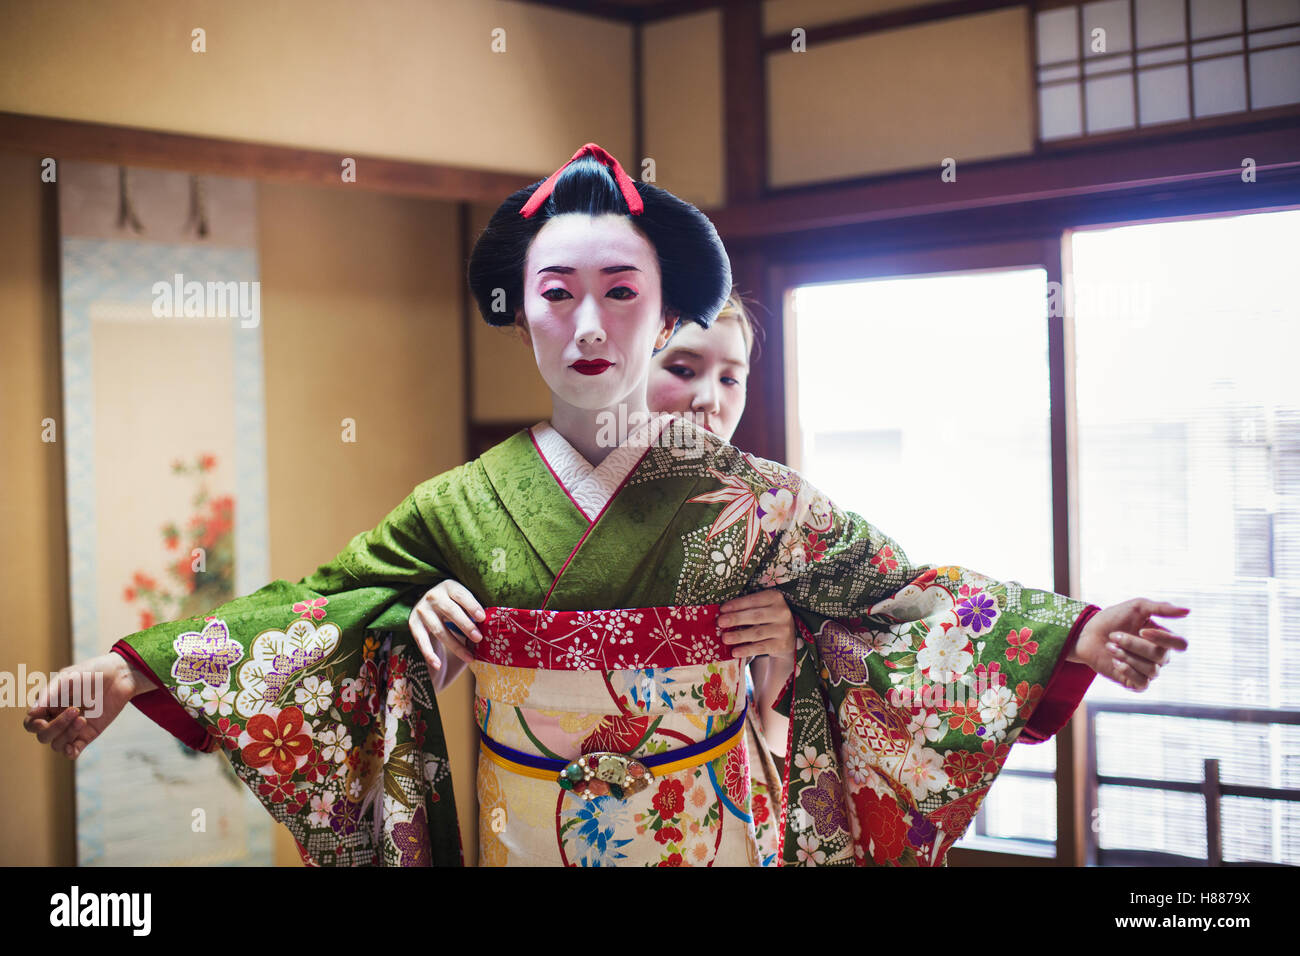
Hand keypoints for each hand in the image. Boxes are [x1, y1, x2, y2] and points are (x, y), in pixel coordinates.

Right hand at [22, 653, 141, 759]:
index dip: (33, 725)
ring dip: (67, 734)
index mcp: (49, 705)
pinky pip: (73, 752)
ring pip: (57, 744)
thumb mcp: (68, 677)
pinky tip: (74, 747)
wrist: (120, 675)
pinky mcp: (88, 734)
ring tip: (83, 718)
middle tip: (74, 710)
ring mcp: (73, 728)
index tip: (42, 720)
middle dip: (56, 726)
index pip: (31, 722)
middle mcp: (58, 718)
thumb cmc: (91, 673)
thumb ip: (50, 693)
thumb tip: (33, 712)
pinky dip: (70, 752)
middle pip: (44, 736)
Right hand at [408, 579, 484, 670]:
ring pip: (439, 630)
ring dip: (455, 645)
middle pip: (451, 611)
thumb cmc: (453, 603)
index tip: (483, 618)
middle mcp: (433, 596)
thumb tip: (491, 624)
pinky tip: (438, 665)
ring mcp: (422, 610)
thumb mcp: (461, 599)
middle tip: (479, 638)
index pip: (461, 595)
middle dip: (466, 626)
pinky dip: (429, 654)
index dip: (472, 606)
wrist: (426, 603)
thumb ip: (472, 608)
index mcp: (448, 586)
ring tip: (470, 657)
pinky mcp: (413, 624)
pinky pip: (422, 641)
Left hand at [718, 589, 796, 659]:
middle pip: (756, 616)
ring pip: (758, 633)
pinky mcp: (782, 645)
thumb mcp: (761, 608)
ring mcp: (783, 629)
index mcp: (775, 598)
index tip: (722, 609)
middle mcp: (782, 612)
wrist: (786, 638)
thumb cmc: (767, 619)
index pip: (754, 600)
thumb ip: (746, 609)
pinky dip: (747, 650)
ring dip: (739, 636)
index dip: (737, 604)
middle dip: (736, 619)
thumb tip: (722, 614)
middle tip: (720, 622)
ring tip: (725, 638)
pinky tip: (735, 651)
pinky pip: (761, 647)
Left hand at [1072, 598, 1189, 690]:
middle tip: (1113, 636)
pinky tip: (1115, 662)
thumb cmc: (1113, 619)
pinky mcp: (1135, 683)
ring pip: (1152, 670)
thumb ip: (1161, 608)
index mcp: (1163, 639)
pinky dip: (1128, 671)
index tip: (1142, 630)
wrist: (1087, 634)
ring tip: (1109, 646)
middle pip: (1161, 656)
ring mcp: (1147, 671)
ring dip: (1127, 656)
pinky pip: (1143, 683)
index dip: (1164, 639)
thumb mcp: (1136, 607)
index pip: (1180, 644)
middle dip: (1134, 644)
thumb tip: (1188, 611)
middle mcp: (1159, 657)